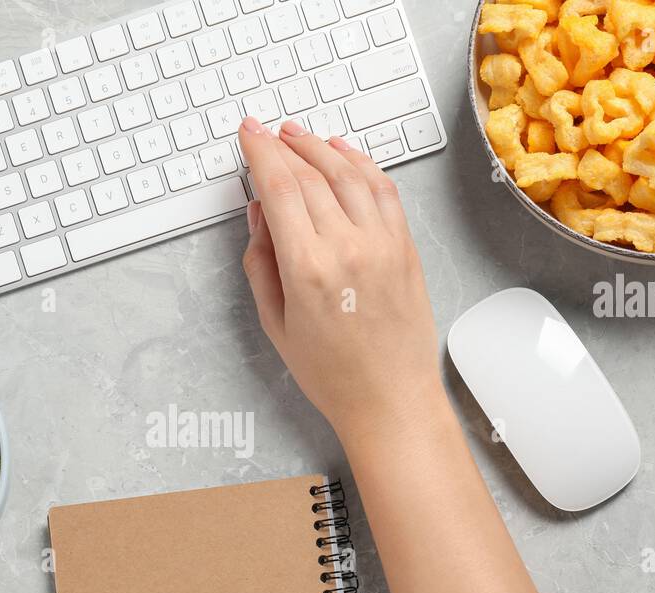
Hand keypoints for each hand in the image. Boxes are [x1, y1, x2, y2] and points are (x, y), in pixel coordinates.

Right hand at [237, 117, 442, 448]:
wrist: (390, 399)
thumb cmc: (333, 374)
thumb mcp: (276, 324)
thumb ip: (261, 264)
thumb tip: (259, 214)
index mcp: (308, 269)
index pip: (280, 187)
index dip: (260, 152)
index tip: (249, 134)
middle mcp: (348, 247)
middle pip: (311, 173)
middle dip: (284, 145)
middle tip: (267, 131)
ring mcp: (383, 243)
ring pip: (349, 172)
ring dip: (321, 146)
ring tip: (300, 134)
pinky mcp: (406, 247)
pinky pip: (383, 189)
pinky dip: (362, 163)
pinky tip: (345, 153)